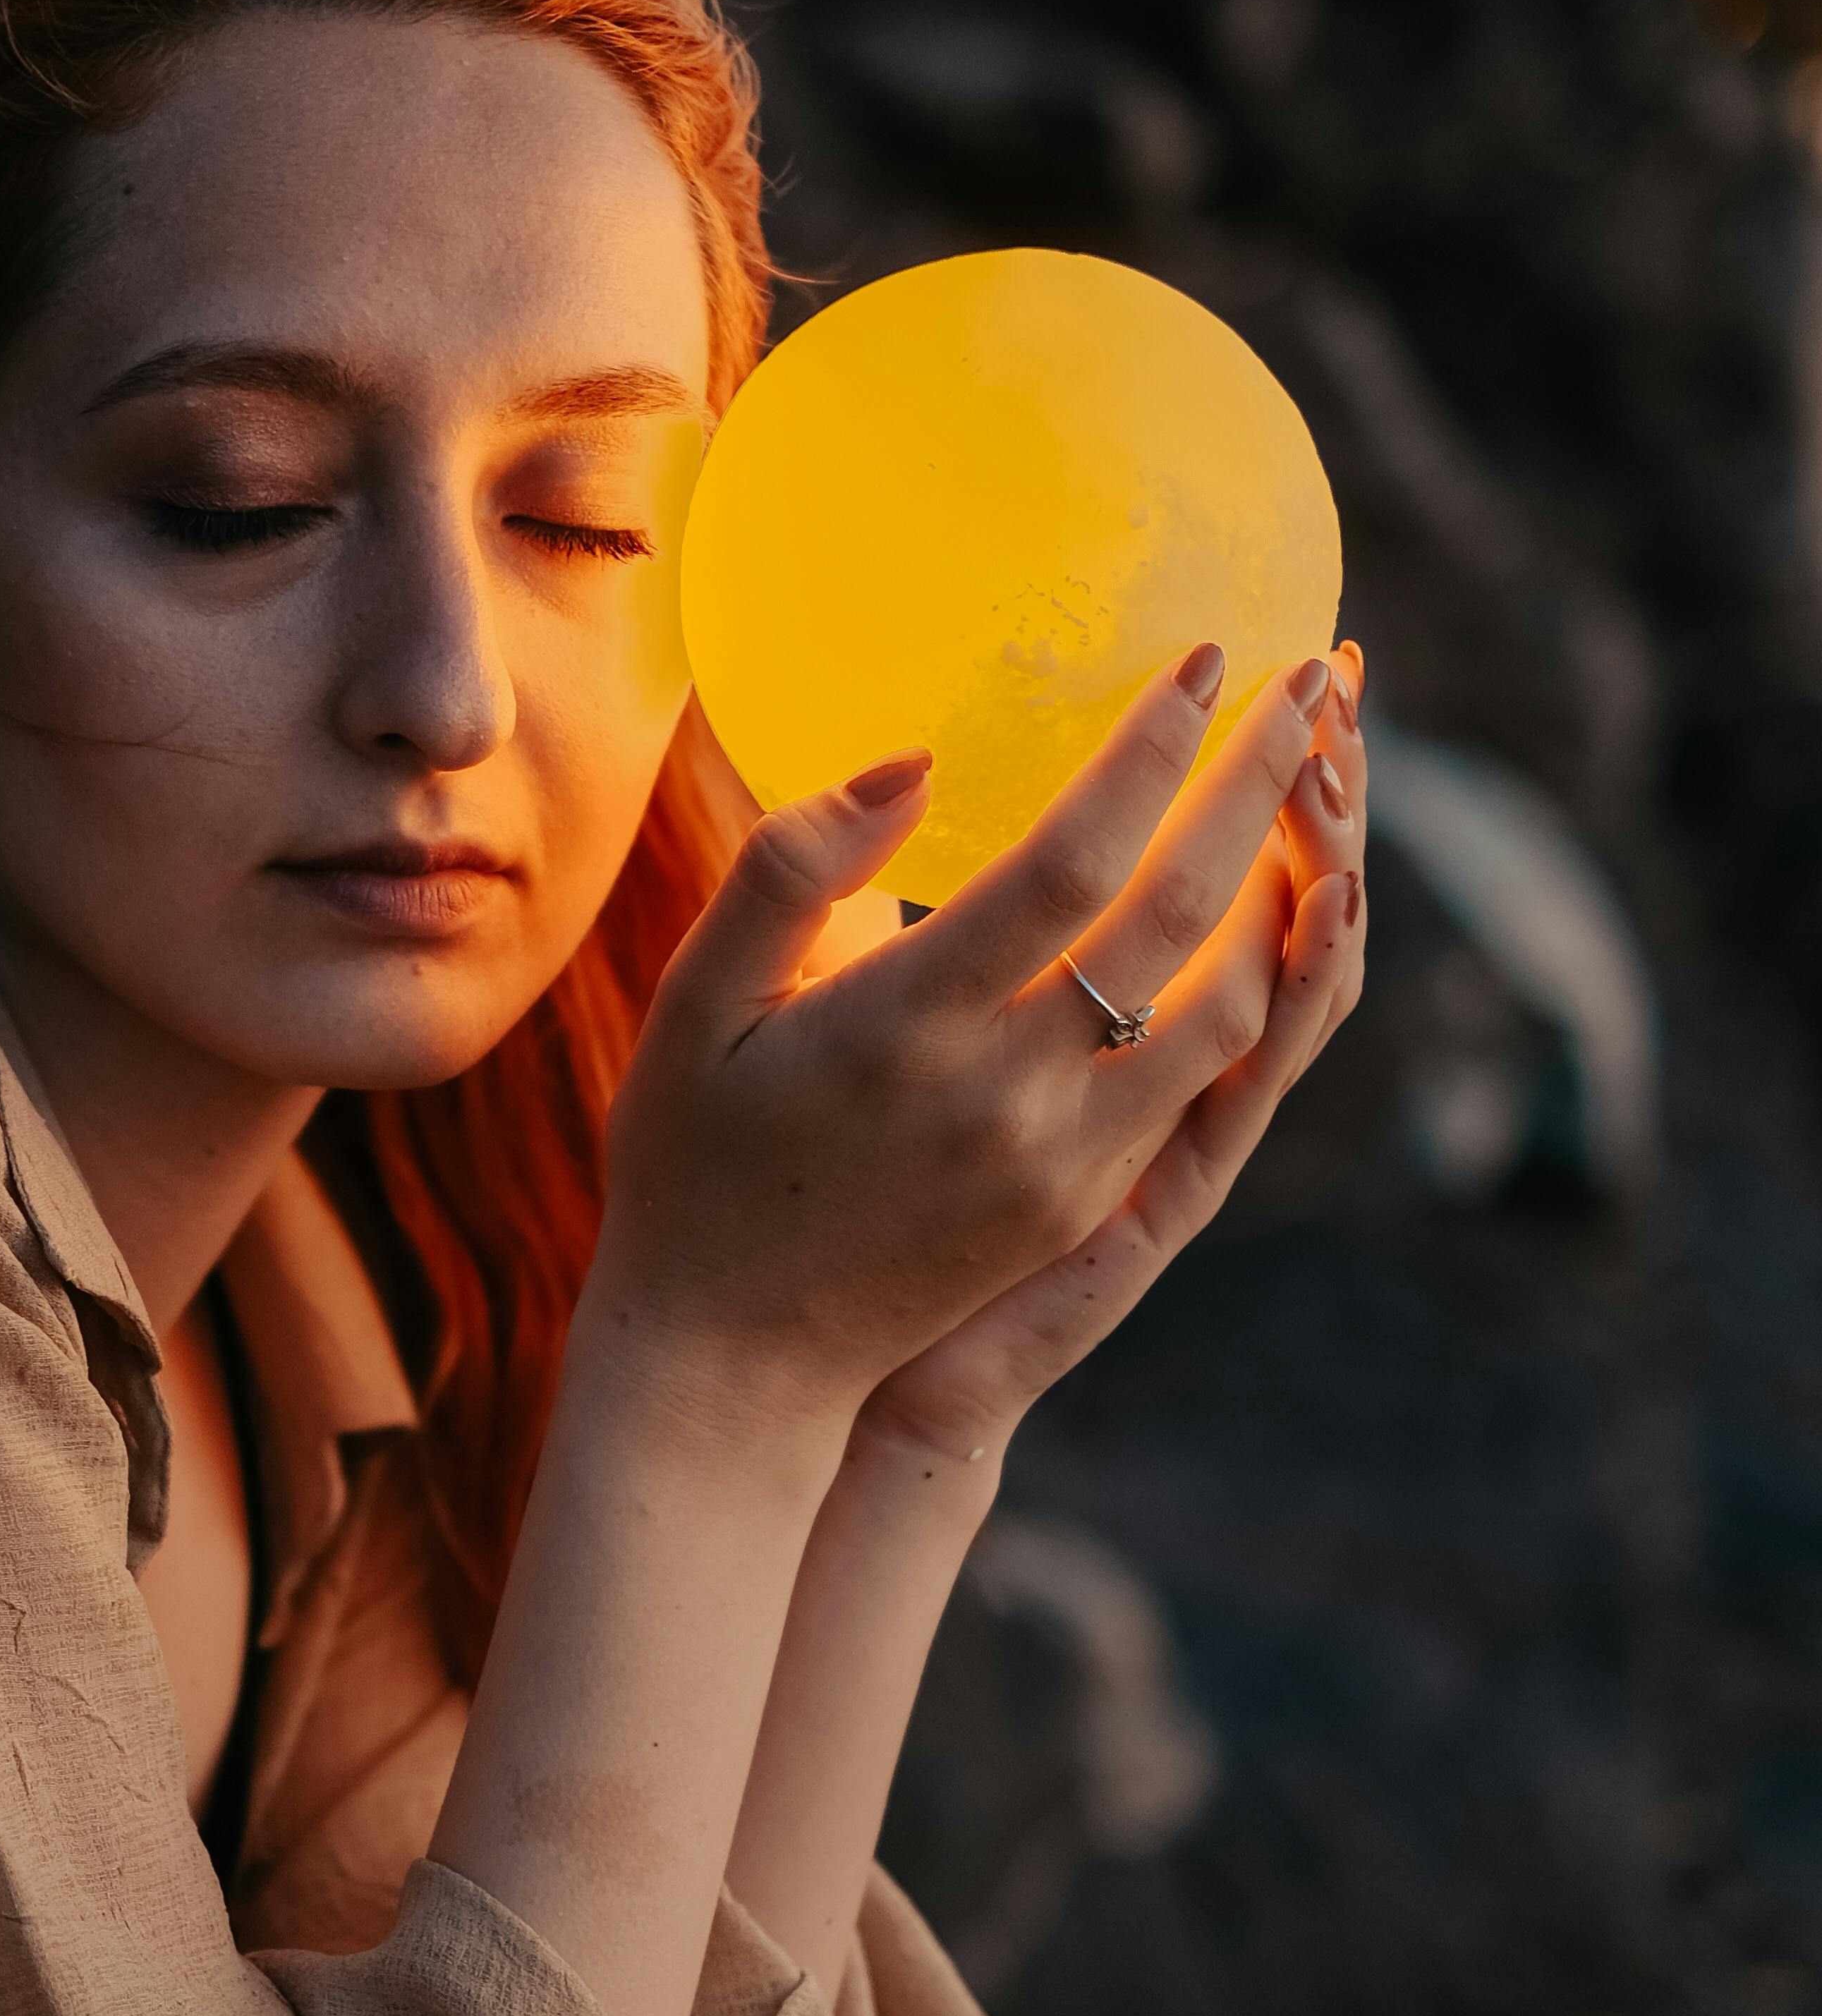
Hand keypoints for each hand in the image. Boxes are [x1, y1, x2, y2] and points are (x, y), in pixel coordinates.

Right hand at [588, 637, 1357, 1450]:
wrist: (733, 1358)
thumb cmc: (696, 1158)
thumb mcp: (695, 1003)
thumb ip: (787, 870)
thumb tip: (910, 763)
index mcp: (902, 1026)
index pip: (1067, 861)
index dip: (1149, 752)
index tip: (1206, 658)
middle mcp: (1004, 1096)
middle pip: (1180, 917)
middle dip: (1263, 783)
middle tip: (1319, 678)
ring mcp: (1064, 1162)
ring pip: (1230, 1007)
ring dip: (1286, 885)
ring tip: (1310, 787)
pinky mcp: (1089, 1206)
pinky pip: (1209, 1076)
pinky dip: (1257, 979)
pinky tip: (1263, 909)